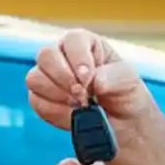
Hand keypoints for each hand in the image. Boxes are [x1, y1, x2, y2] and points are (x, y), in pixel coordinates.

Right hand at [26, 28, 149, 130]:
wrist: (123, 124)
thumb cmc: (125, 95)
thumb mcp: (129, 82)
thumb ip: (114, 78)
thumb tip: (94, 81)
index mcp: (85, 44)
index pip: (72, 40)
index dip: (78, 58)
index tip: (88, 78)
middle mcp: (63, 56)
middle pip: (46, 55)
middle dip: (64, 77)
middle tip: (82, 95)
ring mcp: (49, 77)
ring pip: (35, 78)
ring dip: (58, 95)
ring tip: (80, 105)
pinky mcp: (41, 99)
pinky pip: (37, 101)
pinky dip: (55, 111)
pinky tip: (73, 115)